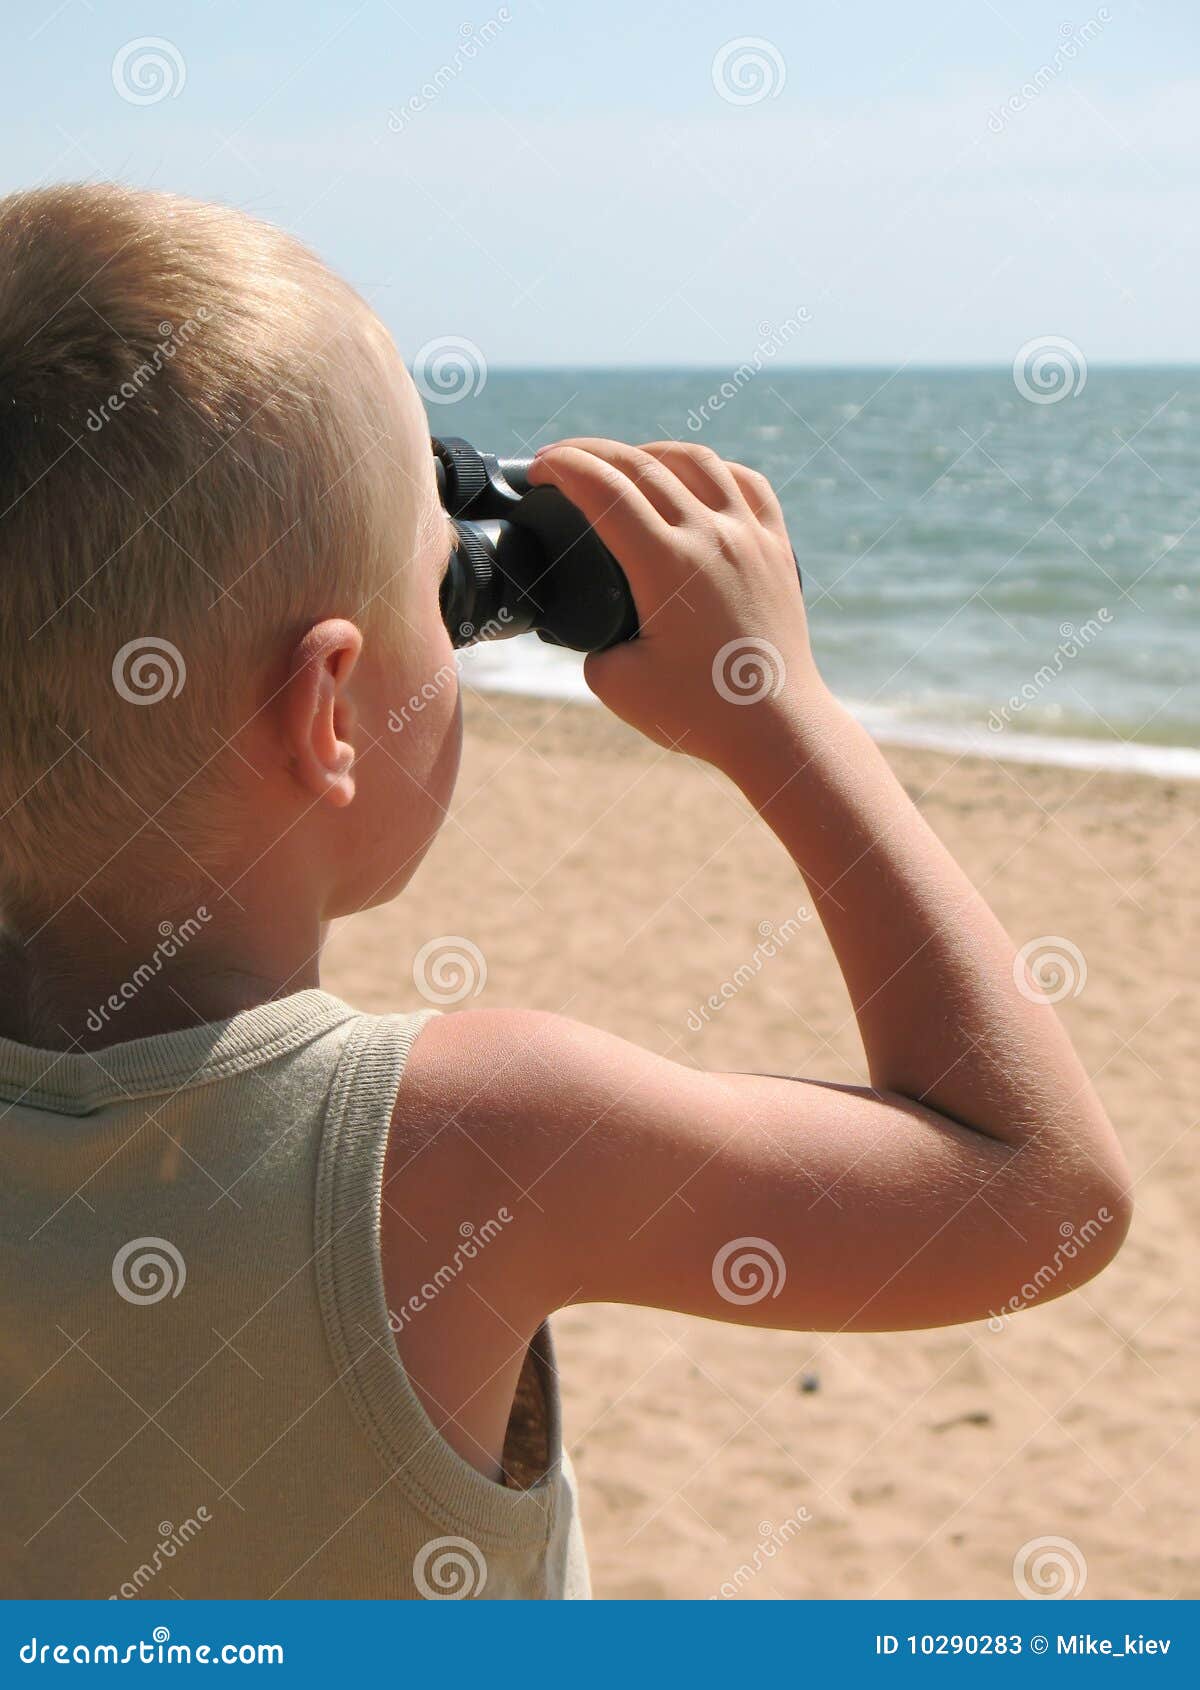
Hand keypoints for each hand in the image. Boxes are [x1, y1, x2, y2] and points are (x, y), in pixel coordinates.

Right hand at [526, 438, 819, 765]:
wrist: (777, 729)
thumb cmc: (701, 714)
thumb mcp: (615, 685)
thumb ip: (590, 647)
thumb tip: (594, 629)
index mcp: (666, 565)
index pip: (604, 490)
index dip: (562, 467)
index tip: (538, 469)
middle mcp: (711, 537)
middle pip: (641, 465)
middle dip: (590, 452)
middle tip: (560, 460)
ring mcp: (749, 538)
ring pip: (697, 461)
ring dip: (650, 452)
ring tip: (623, 462)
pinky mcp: (777, 549)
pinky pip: (747, 483)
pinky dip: (712, 469)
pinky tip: (695, 477)